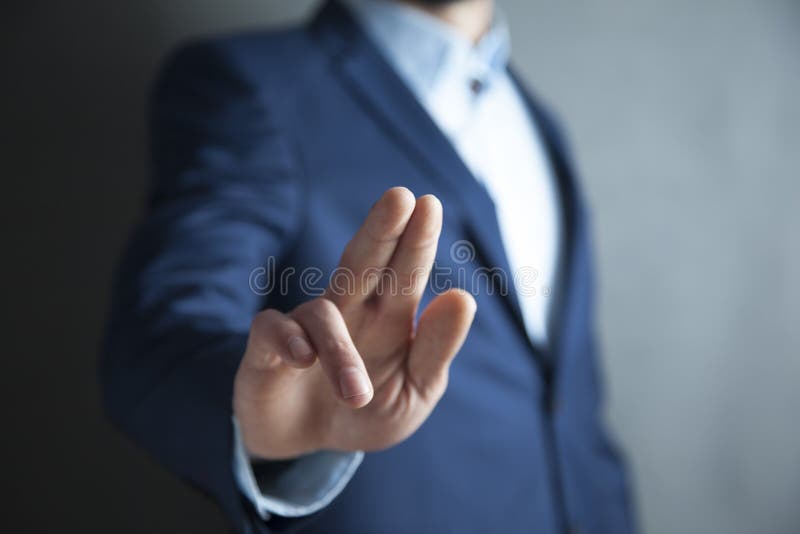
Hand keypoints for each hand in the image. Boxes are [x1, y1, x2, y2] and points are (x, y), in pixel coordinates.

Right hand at [233, 187, 475, 458]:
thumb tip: (463, 296)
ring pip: (323, 313)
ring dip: (340, 353)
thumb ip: (436, 349)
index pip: (405, 271)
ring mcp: (306, 326)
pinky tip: (302, 358)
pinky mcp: (267, 348)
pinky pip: (273, 331)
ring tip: (357, 395)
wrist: (306, 444)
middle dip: (381, 230)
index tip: (428, 203)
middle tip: (399, 197)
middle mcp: (349, 311)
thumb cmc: (368, 409)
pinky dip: (288, 341)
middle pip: (364, 262)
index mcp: (390, 317)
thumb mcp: (414, 391)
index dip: (417, 240)